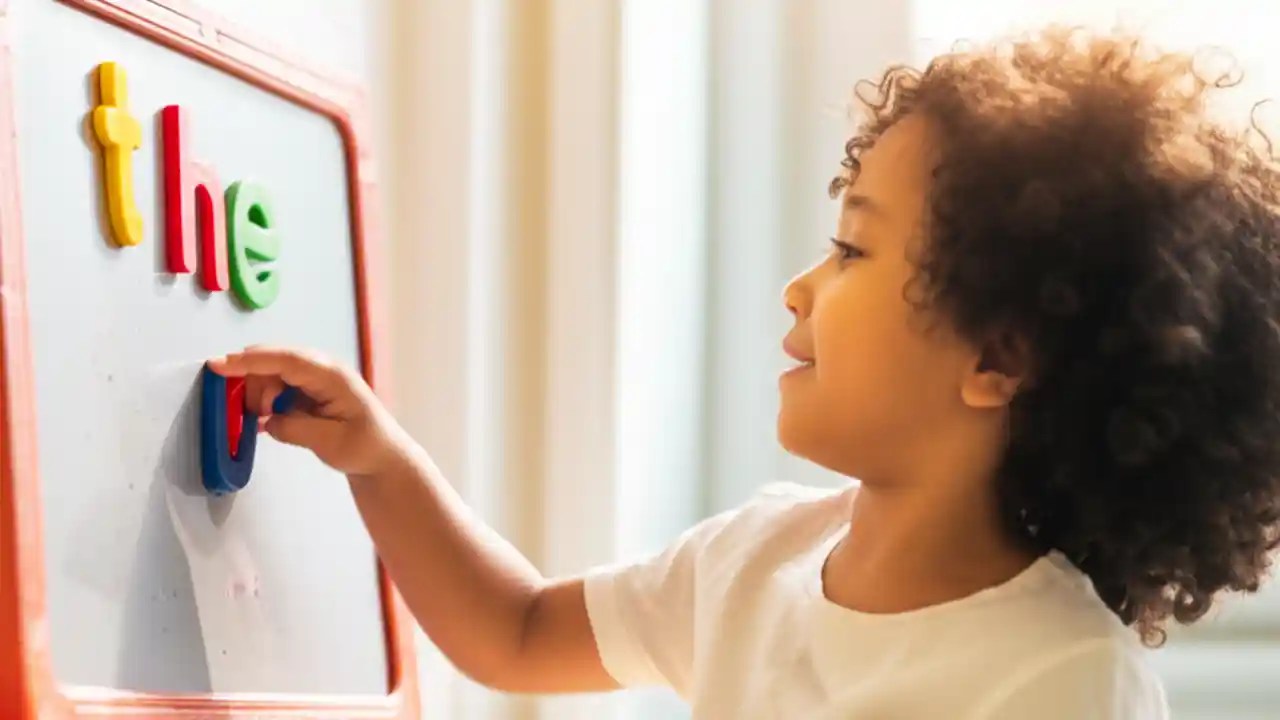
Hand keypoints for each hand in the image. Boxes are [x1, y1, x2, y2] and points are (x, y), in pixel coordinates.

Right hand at [207, 345, 412, 476]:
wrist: (382, 456)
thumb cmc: (364, 447)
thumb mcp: (331, 443)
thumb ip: (295, 428)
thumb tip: (267, 420)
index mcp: (332, 376)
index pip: (287, 360)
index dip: (251, 361)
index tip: (218, 364)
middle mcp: (322, 370)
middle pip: (273, 363)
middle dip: (253, 384)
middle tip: (254, 415)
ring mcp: (314, 378)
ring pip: (270, 375)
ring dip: (259, 395)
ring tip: (267, 420)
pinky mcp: (307, 390)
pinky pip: (276, 387)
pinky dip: (265, 401)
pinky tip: (265, 420)